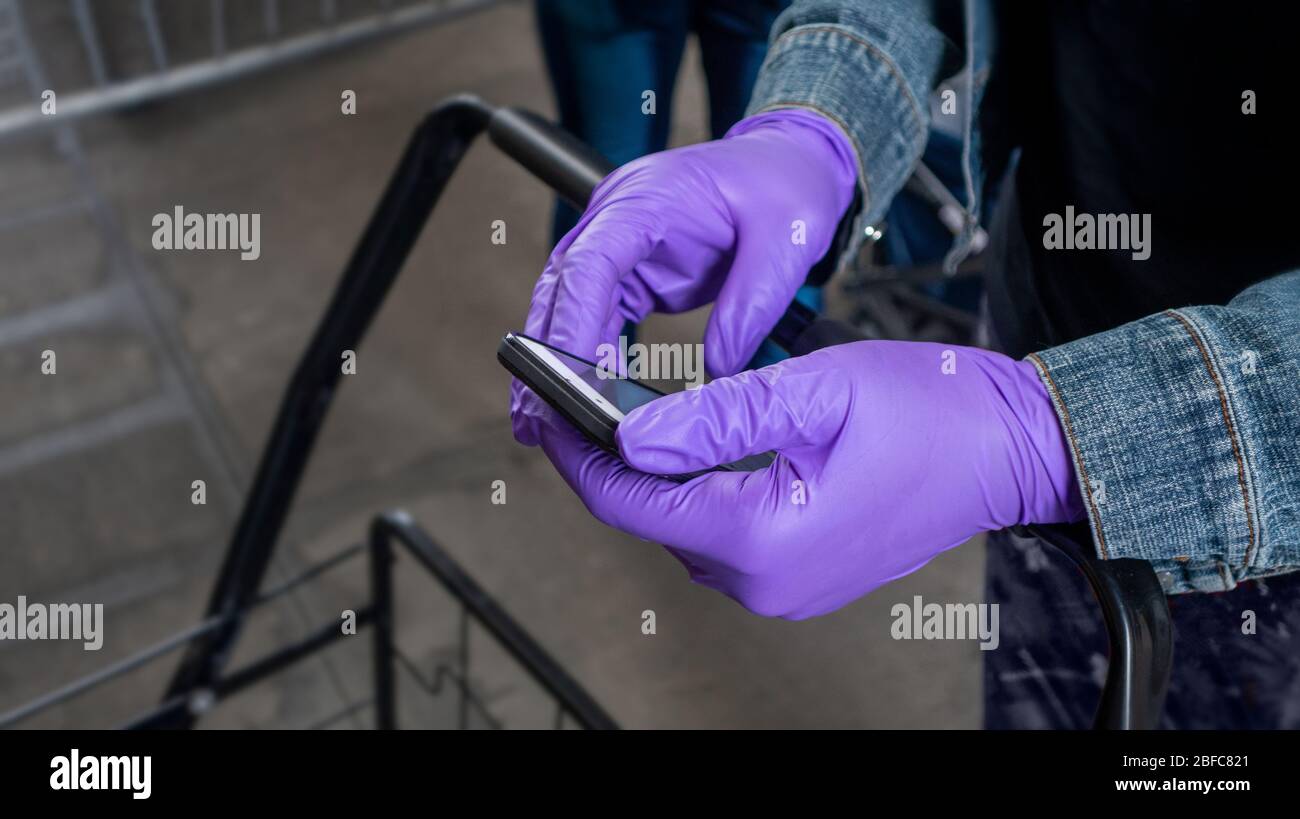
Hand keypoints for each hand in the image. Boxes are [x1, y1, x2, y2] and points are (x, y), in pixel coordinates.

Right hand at [512, 108, 856, 444]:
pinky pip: (595, 318)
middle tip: (538, 418)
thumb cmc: (785, 183)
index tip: (565, 375)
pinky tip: (581, 398)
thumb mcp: (786, 240)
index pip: (590, 262)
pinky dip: (584, 357)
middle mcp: (617, 218)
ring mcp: (618, 245)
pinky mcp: (630, 271)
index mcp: (647, 198)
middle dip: (546, 355)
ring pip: (568, 307)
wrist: (790, 161)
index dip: (571, 320)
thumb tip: (717, 370)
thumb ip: (752, 305)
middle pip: (562, 288)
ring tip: (545, 422)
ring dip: (556, 362)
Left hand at [534, 341, 1083, 618]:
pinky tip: (696, 449)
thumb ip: (714, 416)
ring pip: (684, 529)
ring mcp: (783, 589)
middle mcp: (765, 581)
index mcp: (761, 537)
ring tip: (631, 417)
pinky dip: (698, 494)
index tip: (547, 409)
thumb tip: (628, 435)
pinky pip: (723, 538)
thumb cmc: (932, 414)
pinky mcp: (799, 578)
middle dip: (613, 463)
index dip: (579, 454)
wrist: (1009, 451)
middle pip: (651, 520)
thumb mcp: (812, 392)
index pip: (631, 502)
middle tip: (582, 401)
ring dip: (657, 478)